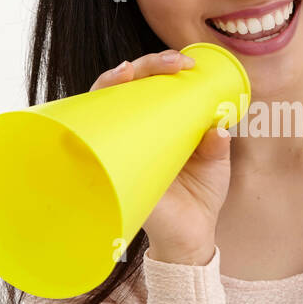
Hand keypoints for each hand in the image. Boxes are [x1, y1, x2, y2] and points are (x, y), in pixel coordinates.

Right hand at [90, 50, 230, 263]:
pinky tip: (93, 107)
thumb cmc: (199, 197)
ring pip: (101, 105)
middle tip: (172, 63)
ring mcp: (118, 150)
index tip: (187, 64)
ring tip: (128, 71)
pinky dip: (84, 125)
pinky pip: (86, 146)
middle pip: (125, 87)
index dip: (162, 67)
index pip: (150, 85)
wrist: (190, 239)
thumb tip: (218, 127)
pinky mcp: (108, 172)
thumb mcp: (215, 164)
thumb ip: (216, 143)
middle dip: (144, 66)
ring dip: (110, 83)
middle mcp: (133, 132)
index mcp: (158, 125)